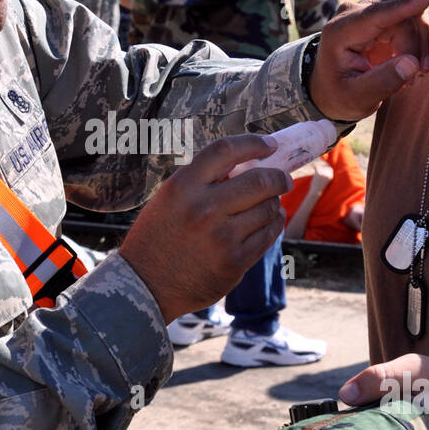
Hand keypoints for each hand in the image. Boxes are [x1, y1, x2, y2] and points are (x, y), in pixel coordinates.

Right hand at [120, 135, 289, 322]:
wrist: (145, 285)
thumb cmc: (157, 237)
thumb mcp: (168, 199)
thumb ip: (201, 181)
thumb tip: (247, 163)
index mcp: (182, 187)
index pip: (225, 151)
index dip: (253, 143)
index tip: (269, 145)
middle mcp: (203, 209)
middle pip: (260, 180)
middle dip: (279, 177)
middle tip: (283, 179)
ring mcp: (222, 237)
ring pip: (268, 208)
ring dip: (274, 203)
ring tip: (269, 204)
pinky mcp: (235, 262)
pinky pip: (268, 235)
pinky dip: (273, 224)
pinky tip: (268, 222)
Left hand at [308, 0, 428, 121]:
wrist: (332, 90)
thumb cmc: (341, 95)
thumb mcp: (357, 98)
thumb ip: (382, 81)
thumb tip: (412, 63)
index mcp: (339, 31)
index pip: (375, 14)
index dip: (402, 7)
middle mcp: (352, 14)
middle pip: (398, 17)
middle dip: (415, 46)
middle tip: (413, 81)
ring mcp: (368, 11)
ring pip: (409, 16)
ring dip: (421, 45)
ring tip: (413, 79)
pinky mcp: (381, 16)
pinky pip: (410, 19)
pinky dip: (419, 41)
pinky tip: (415, 67)